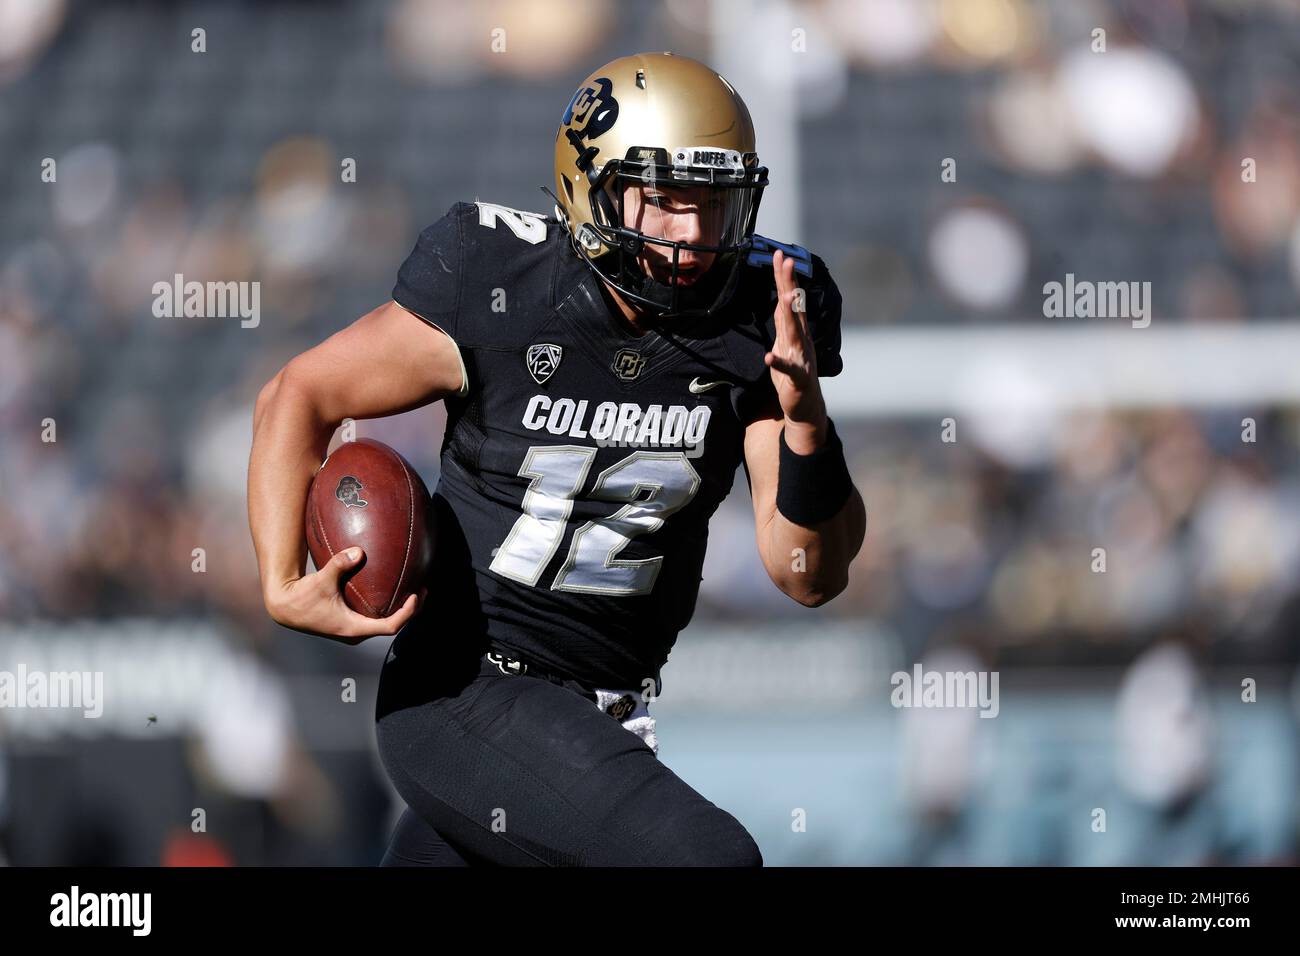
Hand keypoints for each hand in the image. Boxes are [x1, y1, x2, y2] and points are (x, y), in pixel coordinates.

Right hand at [264, 548, 425, 644]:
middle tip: (424, 591)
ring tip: (414, 590)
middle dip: (410, 611)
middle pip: (393, 626)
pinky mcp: (349, 623)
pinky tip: (391, 588)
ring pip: (384, 623)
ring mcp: (353, 630)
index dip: (407, 613)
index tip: (416, 596)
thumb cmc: (302, 596)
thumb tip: (357, 551)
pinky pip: (375, 617)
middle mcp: (356, 633)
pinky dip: (386, 605)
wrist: (285, 608)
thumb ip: (339, 565)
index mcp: (353, 629)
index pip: (391, 627)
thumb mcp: (321, 580)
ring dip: (400, 609)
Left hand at [764, 249, 826, 452]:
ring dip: (789, 314)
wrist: (805, 405)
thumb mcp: (786, 341)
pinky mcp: (798, 378)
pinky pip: (788, 369)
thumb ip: (784, 320)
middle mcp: (801, 339)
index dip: (784, 277)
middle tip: (785, 260)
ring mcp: (802, 357)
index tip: (779, 255)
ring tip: (783, 296)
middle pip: (793, 307)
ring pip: (794, 332)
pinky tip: (769, 357)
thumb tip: (782, 295)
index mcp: (796, 330)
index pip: (789, 299)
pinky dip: (779, 363)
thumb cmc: (794, 372)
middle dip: (789, 283)